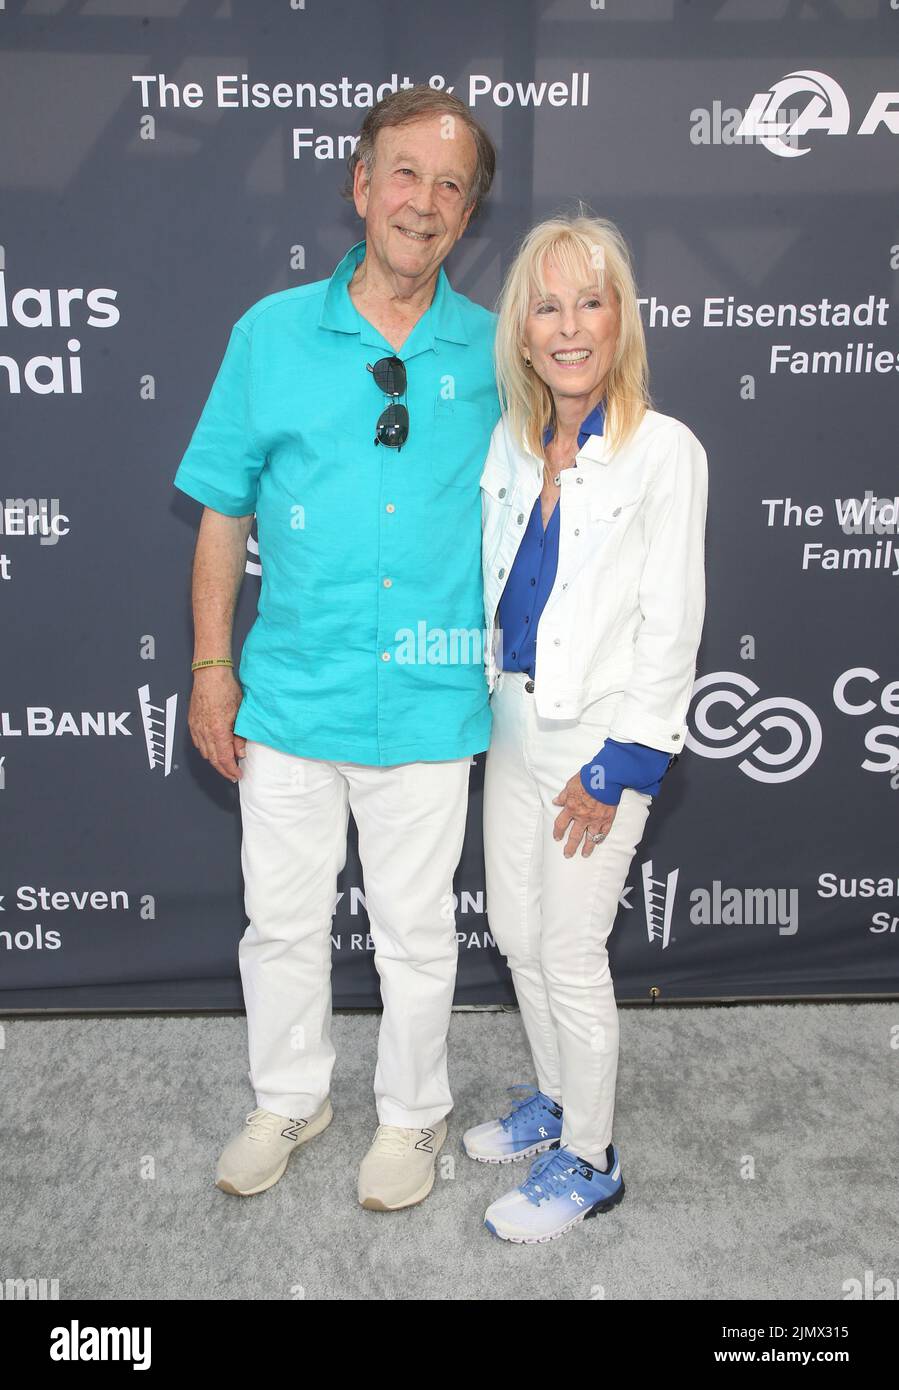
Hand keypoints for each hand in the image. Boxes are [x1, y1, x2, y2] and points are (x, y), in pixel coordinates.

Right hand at [188, 666, 246, 782]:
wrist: (210, 675)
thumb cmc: (225, 689)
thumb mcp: (239, 714)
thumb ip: (239, 736)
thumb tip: (240, 753)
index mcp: (218, 731)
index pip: (224, 759)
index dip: (231, 770)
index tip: (237, 775)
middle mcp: (205, 732)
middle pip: (213, 759)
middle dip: (223, 770)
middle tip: (232, 775)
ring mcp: (196, 728)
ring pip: (204, 752)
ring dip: (214, 761)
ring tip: (225, 764)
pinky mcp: (192, 723)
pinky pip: (197, 743)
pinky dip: (205, 750)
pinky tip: (212, 750)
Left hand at [551, 772, 616, 858]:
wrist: (606, 777)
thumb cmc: (588, 778)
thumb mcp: (570, 784)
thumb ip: (564, 795)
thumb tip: (556, 801)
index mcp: (571, 808)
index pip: (561, 824)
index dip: (558, 832)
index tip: (557, 838)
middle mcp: (582, 817)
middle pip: (574, 836)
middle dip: (570, 847)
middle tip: (567, 854)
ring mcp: (596, 820)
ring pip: (590, 838)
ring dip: (587, 848)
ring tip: (584, 855)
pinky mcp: (608, 819)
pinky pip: (604, 832)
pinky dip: (601, 838)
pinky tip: (599, 842)